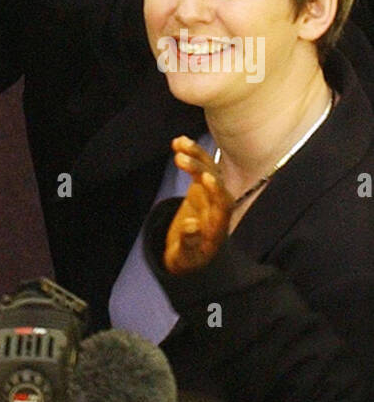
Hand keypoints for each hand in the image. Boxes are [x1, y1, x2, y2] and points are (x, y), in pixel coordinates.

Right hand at [163, 136, 232, 274]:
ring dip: (195, 155)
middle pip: (217, 183)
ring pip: (209, 170)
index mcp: (219, 225)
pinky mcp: (201, 187)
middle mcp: (218, 206)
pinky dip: (190, 155)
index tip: (205, 178)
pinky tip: (177, 142)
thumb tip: (192, 225)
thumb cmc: (187, 259)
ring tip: (178, 144)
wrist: (188, 254)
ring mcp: (211, 195)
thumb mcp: (185, 256)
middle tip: (181, 158)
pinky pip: (199, 167)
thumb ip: (189, 242)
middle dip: (202, 168)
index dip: (217, 190)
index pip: (224, 204)